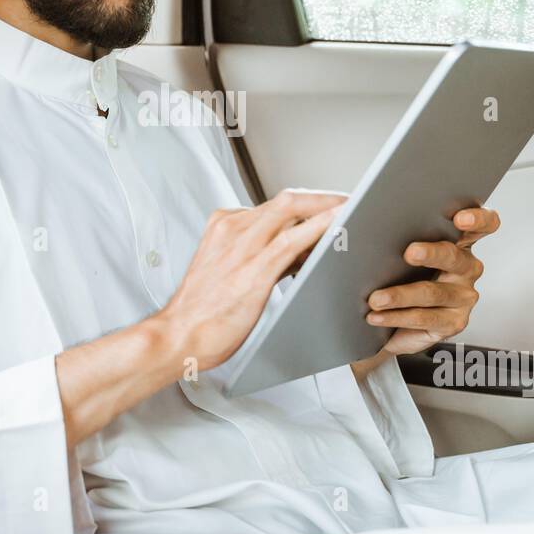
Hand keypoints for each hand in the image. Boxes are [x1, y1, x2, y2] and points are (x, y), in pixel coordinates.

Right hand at [154, 188, 346, 371]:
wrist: (177, 335)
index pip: (275, 205)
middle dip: (324, 197)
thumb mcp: (228, 270)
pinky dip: (320, 227)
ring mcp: (243, 245)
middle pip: (288, 199)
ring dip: (328, 206)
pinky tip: (339, 226)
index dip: (308, 203)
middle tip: (351, 202)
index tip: (329, 206)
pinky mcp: (255, 269)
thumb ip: (260, 255)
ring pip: (293, 209)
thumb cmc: (203, 312)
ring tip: (356, 209)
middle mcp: (233, 227)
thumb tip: (299, 253)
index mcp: (225, 225)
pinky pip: (294, 239)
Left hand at [350, 206, 500, 379]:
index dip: (477, 219)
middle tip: (409, 253)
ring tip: (375, 298)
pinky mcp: (452, 323)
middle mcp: (466, 267)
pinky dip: (396, 316)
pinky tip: (377, 316)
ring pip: (432, 292)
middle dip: (431, 253)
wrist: (387, 318)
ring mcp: (462, 297)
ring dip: (400, 295)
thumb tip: (351, 209)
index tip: (460, 219)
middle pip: (453, 256)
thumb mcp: (388, 245)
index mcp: (458, 240)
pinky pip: (424, 318)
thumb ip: (383, 224)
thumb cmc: (392, 272)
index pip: (483, 224)